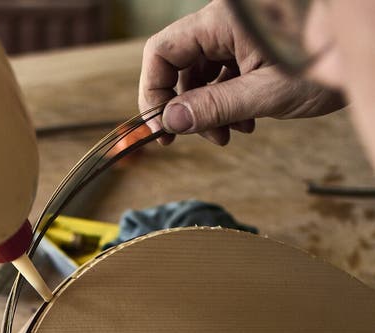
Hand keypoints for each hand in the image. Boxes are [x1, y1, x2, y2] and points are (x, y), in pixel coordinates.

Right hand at [138, 0, 343, 146]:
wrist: (363, 51)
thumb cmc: (327, 63)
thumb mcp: (265, 94)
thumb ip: (214, 107)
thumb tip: (170, 121)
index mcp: (224, 19)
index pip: (163, 51)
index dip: (154, 92)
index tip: (160, 129)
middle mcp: (227, 21)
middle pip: (180, 64)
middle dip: (186, 106)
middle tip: (198, 138)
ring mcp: (240, 33)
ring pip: (202, 73)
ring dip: (208, 110)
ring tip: (230, 134)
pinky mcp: (253, 46)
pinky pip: (223, 73)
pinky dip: (227, 102)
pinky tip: (245, 122)